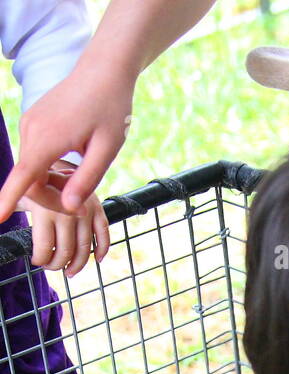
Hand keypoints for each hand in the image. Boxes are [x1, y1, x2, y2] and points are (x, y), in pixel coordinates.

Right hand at [0, 64, 133, 220]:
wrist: (104, 72)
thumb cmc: (110, 109)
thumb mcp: (106, 150)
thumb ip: (86, 180)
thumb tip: (68, 208)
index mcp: (48, 137)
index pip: (24, 177)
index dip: (10, 198)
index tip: (0, 217)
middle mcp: (32, 129)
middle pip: (30, 180)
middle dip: (52, 198)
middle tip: (84, 201)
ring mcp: (30, 124)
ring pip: (32, 169)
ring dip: (52, 183)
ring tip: (82, 175)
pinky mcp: (34, 122)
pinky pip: (35, 157)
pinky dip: (50, 170)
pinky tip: (73, 165)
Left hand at [22, 167, 109, 275]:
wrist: (60, 161)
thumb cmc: (39, 182)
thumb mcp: (23, 194)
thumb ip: (12, 206)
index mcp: (46, 210)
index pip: (45, 248)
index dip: (41, 259)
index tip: (38, 260)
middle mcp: (67, 213)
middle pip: (65, 252)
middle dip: (57, 264)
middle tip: (52, 266)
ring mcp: (85, 213)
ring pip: (84, 250)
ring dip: (77, 265)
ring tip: (69, 272)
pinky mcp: (98, 210)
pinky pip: (104, 236)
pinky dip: (102, 250)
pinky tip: (97, 260)